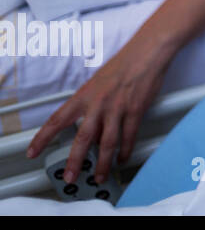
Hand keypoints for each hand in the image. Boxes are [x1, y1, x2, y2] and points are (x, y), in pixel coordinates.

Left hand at [27, 41, 170, 184]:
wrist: (146, 53)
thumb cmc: (123, 64)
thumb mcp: (97, 82)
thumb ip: (90, 104)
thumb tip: (89, 124)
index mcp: (84, 95)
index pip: (56, 120)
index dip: (42, 138)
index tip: (33, 151)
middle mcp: (98, 104)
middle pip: (83, 139)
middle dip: (74, 161)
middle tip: (69, 176)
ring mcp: (117, 108)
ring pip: (107, 143)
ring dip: (103, 163)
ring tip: (100, 175)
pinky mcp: (135, 110)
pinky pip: (128, 136)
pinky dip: (125, 150)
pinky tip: (122, 157)